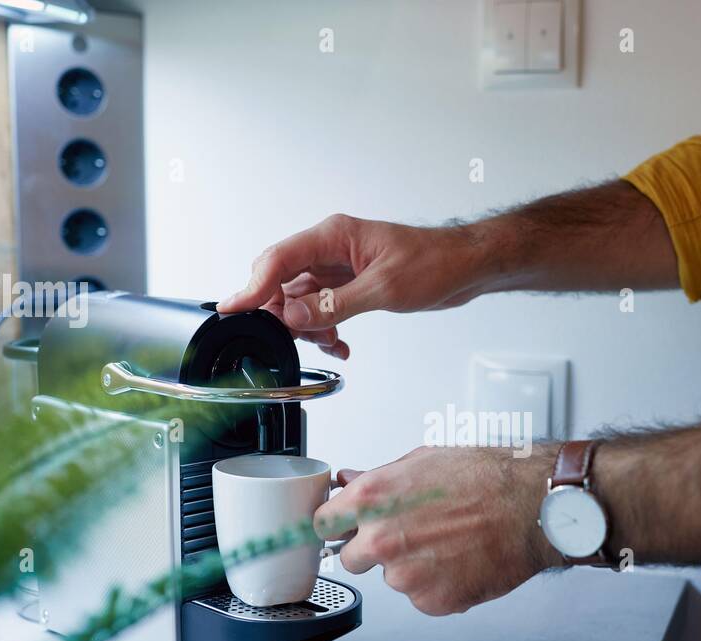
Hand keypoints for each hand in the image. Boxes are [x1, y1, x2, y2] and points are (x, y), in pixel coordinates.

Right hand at [217, 215, 490, 359]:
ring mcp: (339, 268)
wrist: (467, 267)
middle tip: (291, 338)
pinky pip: (321, 308)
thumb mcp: (385, 288)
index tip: (233, 309)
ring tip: (328, 342)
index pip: (279, 259)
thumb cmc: (436, 262)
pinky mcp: (350, 285)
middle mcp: (331, 249)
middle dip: (281, 313)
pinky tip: (339, 344)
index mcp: (334, 236)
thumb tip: (294, 317)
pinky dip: (324, 328)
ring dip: (306, 326)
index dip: (252, 286)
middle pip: (281, 279)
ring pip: (300, 298)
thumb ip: (336, 304)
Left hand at [314, 445, 561, 615]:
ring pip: (391, 579)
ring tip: (448, 543)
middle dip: (371, 550)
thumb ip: (377, 479)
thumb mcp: (423, 461)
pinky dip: (438, 586)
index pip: (323, 524)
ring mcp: (405, 575)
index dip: (339, 525)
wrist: (532, 506)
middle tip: (408, 536)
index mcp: (372, 499)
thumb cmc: (488, 477)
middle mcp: (382, 539)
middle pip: (349, 558)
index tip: (348, 528)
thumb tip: (349, 482)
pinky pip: (422, 598)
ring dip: (411, 568)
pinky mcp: (431, 601)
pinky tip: (461, 561)